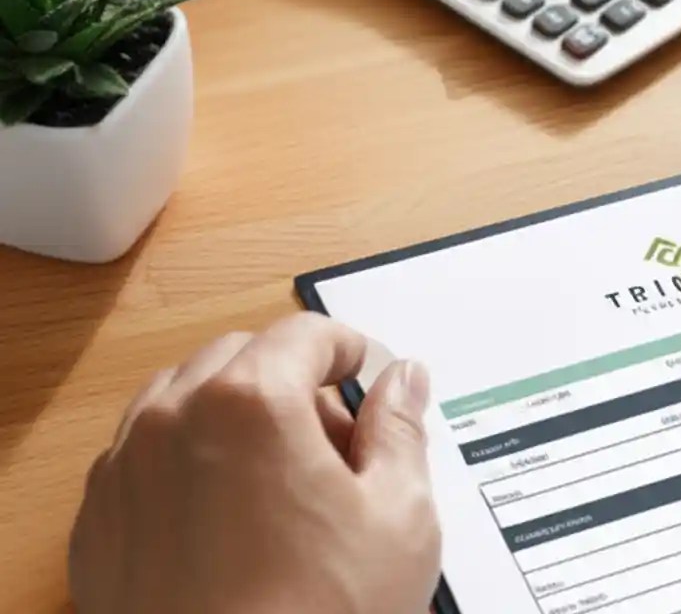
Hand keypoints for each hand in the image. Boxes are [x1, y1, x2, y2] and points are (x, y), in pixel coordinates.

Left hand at [68, 313, 440, 613]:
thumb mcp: (399, 516)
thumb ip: (401, 429)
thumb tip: (402, 382)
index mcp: (251, 404)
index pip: (305, 335)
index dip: (348, 348)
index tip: (364, 372)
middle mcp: (173, 422)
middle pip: (242, 358)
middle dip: (294, 384)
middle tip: (339, 446)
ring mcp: (125, 473)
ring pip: (185, 401)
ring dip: (235, 417)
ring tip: (281, 485)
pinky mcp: (98, 524)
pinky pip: (143, 458)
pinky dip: (187, 463)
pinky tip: (229, 519)